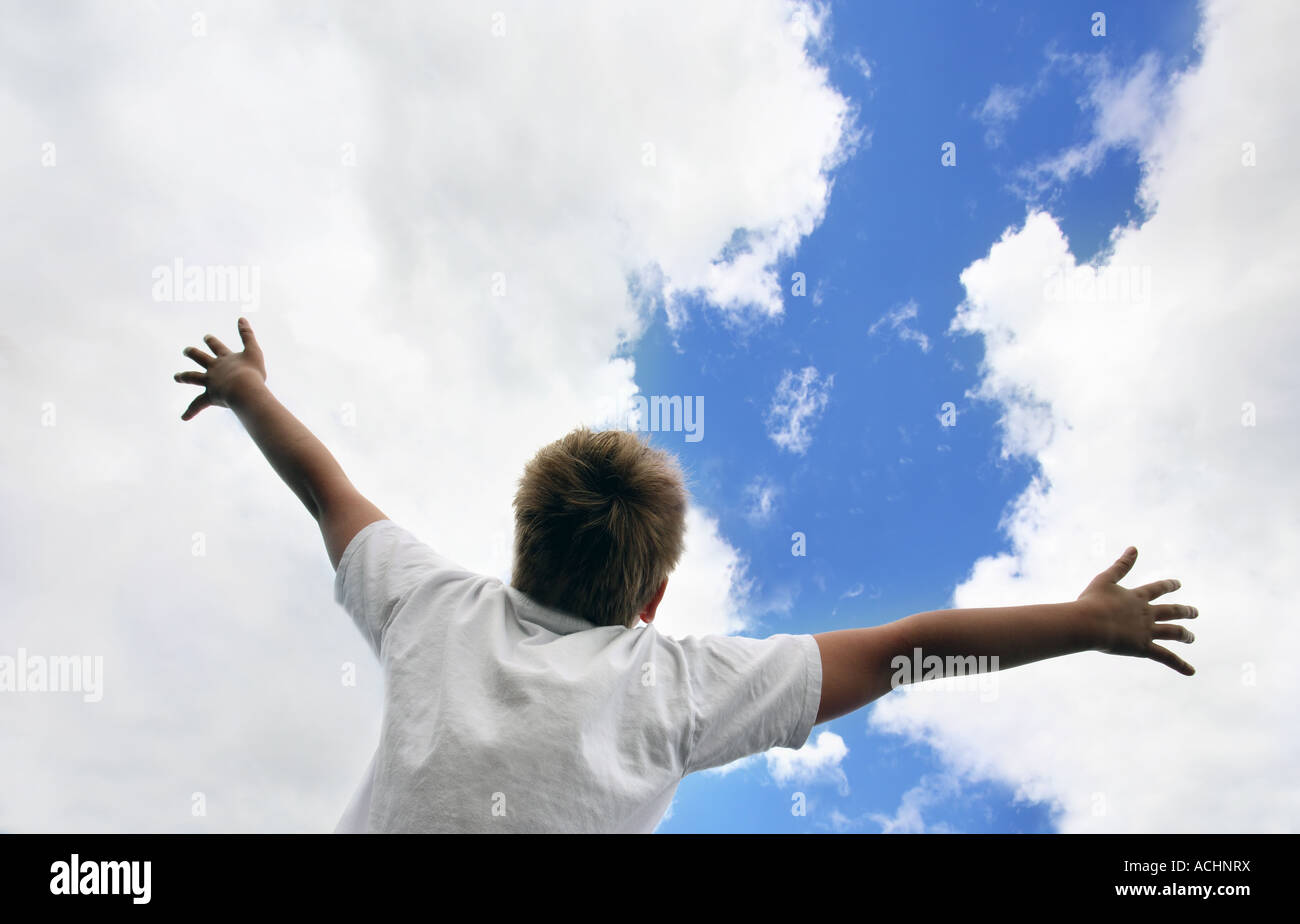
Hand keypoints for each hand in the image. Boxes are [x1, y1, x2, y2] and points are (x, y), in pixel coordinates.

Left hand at [173, 317, 266, 419]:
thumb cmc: (252, 372)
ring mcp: (210, 382)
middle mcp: (214, 368)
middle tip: (186, 351)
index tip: (206, 337)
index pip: (216, 347)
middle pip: (200, 359)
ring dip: (184, 377)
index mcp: (225, 358)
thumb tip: (241, 318)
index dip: (212, 341)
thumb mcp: (254, 351)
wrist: (243, 388)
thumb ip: (247, 335)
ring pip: (193, 377)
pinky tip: (183, 418)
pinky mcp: (209, 396)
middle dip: (193, 354)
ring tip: (176, 377)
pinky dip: (190, 411)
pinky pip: (198, 405)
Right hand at [1077, 546, 1197, 674]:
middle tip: (1195, 612)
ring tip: (1191, 638)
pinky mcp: (1144, 648)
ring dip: (1185, 635)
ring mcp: (1147, 631)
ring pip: (1173, 633)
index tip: (1178, 584)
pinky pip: (1166, 657)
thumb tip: (1134, 548)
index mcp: (1137, 597)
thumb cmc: (1091, 602)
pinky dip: (1180, 665)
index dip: (1168, 585)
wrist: (1090, 623)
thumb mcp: (1104, 580)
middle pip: (1171, 611)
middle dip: (1184, 611)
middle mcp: (1146, 613)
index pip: (1157, 589)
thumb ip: (1121, 565)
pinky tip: (1192, 672)